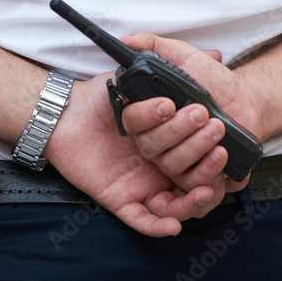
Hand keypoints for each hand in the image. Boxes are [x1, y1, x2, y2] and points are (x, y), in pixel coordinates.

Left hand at [42, 70, 221, 237]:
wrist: (63, 113)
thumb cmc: (99, 96)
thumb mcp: (140, 78)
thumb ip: (175, 66)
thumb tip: (215, 53)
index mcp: (167, 142)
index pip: (195, 152)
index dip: (207, 143)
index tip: (218, 123)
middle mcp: (157, 166)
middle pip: (187, 171)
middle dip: (202, 152)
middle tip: (213, 129)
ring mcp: (139, 184)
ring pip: (173, 202)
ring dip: (194, 199)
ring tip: (209, 186)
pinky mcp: (119, 199)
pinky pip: (140, 220)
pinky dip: (157, 226)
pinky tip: (174, 225)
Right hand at [118, 32, 261, 195]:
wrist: (245, 101)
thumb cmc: (213, 81)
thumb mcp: (183, 57)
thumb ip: (153, 45)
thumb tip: (128, 39)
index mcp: (147, 116)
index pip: (133, 120)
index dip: (147, 115)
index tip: (168, 103)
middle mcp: (155, 141)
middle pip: (152, 146)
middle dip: (178, 130)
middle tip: (201, 112)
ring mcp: (173, 161)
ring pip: (173, 165)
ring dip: (196, 148)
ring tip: (217, 129)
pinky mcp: (193, 176)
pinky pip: (192, 185)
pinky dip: (206, 174)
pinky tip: (220, 157)